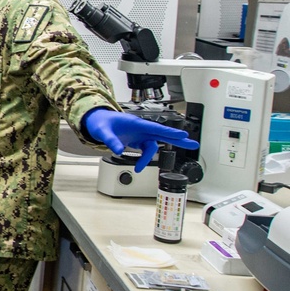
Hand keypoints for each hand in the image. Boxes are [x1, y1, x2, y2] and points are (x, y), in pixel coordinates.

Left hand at [82, 108, 198, 172]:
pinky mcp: (137, 140)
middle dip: (178, 139)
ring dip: (148, 158)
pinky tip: (139, 164)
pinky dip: (143, 158)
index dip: (170, 131)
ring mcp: (139, 134)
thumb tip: (119, 150)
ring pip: (153, 145)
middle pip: (163, 134)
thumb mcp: (103, 132)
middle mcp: (141, 128)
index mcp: (136, 123)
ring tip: (139, 168)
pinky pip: (145, 149)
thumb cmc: (100, 123)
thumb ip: (111, 141)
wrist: (96, 122)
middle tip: (193, 143)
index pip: (156, 128)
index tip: (182, 134)